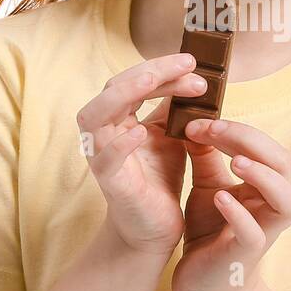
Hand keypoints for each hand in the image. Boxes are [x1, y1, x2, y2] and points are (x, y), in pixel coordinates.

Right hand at [77, 53, 209, 256]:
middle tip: (186, 64)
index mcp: (119, 117)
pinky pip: (105, 158)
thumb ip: (173, 108)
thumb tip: (192, 75)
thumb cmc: (158, 179)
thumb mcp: (170, 136)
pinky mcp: (108, 182)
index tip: (194, 64)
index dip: (163, 69)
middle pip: (114, 88)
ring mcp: (101, 156)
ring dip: (125, 94)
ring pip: (96, 115)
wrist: (153, 227)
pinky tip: (140, 132)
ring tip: (152, 80)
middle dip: (150, 72)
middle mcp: (104, 131)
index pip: (134, 80)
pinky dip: (119, 144)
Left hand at [171, 115, 290, 290]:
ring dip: (264, 177)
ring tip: (237, 162)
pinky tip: (220, 198)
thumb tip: (197, 119)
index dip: (236, 129)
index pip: (264, 147)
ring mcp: (264, 231)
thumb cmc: (211, 233)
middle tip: (216, 129)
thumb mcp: (208, 187)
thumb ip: (207, 157)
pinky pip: (254, 233)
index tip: (199, 121)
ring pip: (286, 201)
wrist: (203, 286)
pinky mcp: (246, 255)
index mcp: (264, 185)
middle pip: (282, 164)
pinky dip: (239, 213)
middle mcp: (271, 205)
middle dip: (252, 141)